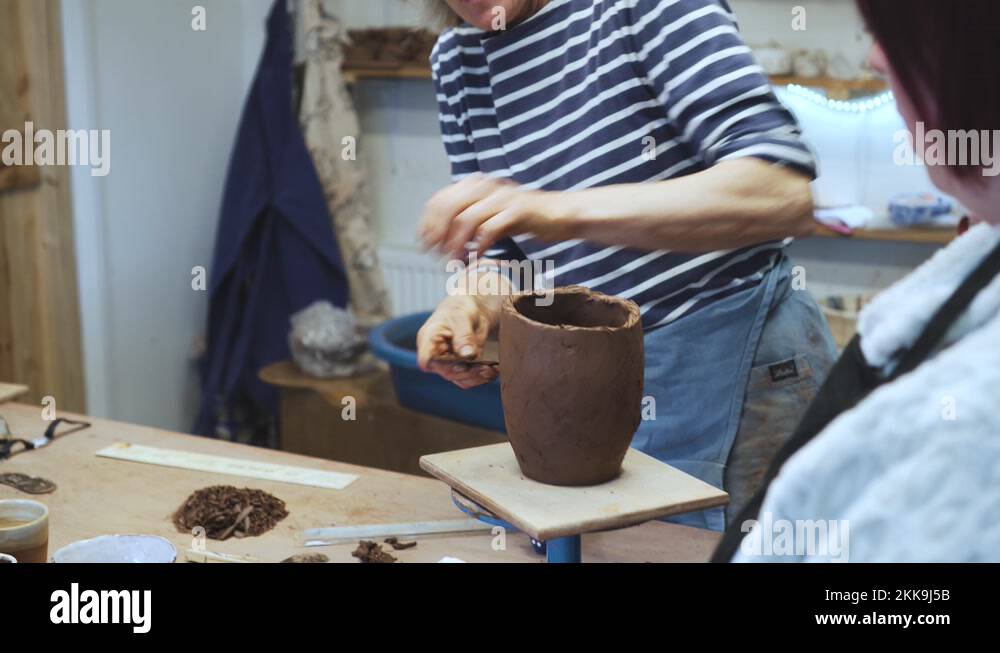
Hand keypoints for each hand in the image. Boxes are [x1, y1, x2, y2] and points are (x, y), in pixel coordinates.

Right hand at [416, 294, 498, 388]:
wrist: (471, 310)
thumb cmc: (460, 308)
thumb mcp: (462, 316)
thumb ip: (464, 334)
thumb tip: (468, 355)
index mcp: (428, 339)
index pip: (426, 360)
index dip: (440, 367)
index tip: (462, 364)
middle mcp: (436, 355)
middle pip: (447, 372)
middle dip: (468, 372)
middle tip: (486, 367)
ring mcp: (448, 363)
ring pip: (460, 379)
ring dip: (478, 377)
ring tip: (493, 369)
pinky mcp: (460, 368)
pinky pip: (470, 378)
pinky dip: (482, 376)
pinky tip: (494, 369)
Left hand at [419, 174, 574, 259]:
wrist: (560, 213)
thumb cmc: (524, 217)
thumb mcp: (491, 214)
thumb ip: (469, 219)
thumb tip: (440, 236)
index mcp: (476, 185)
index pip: (441, 200)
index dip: (428, 222)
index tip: (424, 243)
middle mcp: (486, 186)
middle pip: (450, 208)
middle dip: (438, 234)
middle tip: (435, 254)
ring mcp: (502, 197)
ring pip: (467, 219)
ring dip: (457, 243)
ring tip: (455, 260)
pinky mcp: (518, 210)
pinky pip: (490, 229)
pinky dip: (480, 246)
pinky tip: (477, 258)